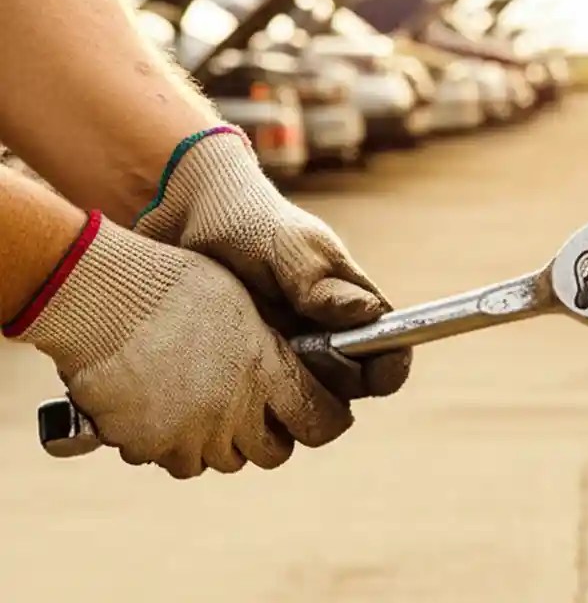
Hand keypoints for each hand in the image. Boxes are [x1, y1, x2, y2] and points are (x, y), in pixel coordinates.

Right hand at [5, 212, 351, 478]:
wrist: (102, 297)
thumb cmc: (173, 285)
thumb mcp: (241, 306)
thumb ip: (267, 349)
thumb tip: (281, 366)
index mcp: (266, 372)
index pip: (320, 421)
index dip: (325, 421)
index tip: (322, 416)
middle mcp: (234, 412)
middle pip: (271, 453)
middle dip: (267, 438)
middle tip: (254, 415)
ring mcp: (188, 434)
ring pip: (217, 461)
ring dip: (214, 443)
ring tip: (198, 407)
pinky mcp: (145, 446)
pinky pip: (165, 458)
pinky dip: (165, 444)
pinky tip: (156, 410)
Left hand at [134, 127, 410, 398]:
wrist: (180, 220)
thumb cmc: (246, 221)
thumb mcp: (286, 246)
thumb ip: (320, 281)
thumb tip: (368, 314)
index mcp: (351, 306)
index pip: (390, 350)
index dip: (388, 370)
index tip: (370, 373)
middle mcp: (324, 338)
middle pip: (348, 388)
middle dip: (327, 380)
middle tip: (293, 346)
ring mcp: (285, 356)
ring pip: (303, 402)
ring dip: (286, 389)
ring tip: (251, 345)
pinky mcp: (247, 370)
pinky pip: (258, 403)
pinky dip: (248, 393)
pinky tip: (225, 362)